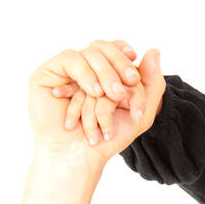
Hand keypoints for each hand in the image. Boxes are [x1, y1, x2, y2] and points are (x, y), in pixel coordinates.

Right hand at [28, 42, 163, 167]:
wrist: (80, 155)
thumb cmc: (107, 138)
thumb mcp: (140, 113)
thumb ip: (152, 83)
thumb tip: (154, 50)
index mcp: (102, 74)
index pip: (115, 50)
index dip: (124, 57)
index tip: (133, 77)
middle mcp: (84, 69)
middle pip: (103, 47)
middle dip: (118, 67)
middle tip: (121, 92)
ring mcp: (66, 70)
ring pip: (90, 54)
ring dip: (103, 76)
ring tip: (105, 98)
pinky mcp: (49, 73)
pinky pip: (71, 59)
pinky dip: (86, 75)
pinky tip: (92, 93)